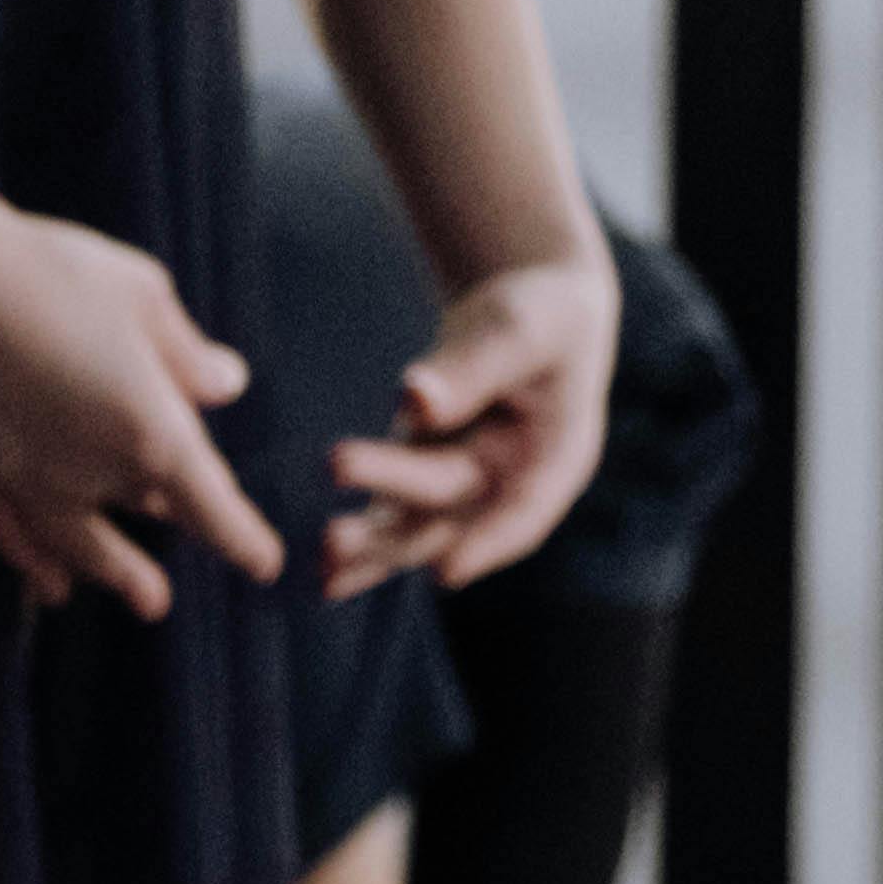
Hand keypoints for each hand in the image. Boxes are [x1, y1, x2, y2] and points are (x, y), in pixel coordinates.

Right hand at [0, 193, 285, 615]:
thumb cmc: (55, 273)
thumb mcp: (143, 296)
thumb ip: (187, 354)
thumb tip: (227, 386)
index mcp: (152, 434)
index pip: (213, 509)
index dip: (243, 540)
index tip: (265, 564)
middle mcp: (94, 475)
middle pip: (150, 512)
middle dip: (178, 533)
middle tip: (185, 582)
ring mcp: (32, 482)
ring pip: (84, 545)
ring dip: (116, 573)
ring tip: (145, 601)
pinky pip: (18, 536)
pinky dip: (40, 564)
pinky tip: (50, 584)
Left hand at [324, 249, 618, 599]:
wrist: (533, 310)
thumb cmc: (542, 313)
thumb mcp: (522, 329)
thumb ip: (474, 368)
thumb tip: (413, 403)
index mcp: (559, 456)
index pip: (526, 509)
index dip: (490, 544)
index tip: (446, 572)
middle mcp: (513, 487)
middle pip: (451, 505)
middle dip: (395, 511)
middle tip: (335, 520)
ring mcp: (468, 490)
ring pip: (418, 525)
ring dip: (372, 543)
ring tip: (324, 551)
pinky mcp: (427, 481)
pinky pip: (394, 519)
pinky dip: (363, 542)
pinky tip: (323, 573)